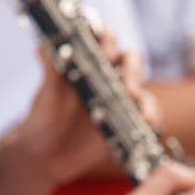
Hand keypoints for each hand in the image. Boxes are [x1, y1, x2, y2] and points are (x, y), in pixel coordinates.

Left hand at [0, 32, 156, 194]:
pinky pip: (148, 116)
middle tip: (127, 89)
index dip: (108, 38)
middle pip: (131, 60)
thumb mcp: (46, 94)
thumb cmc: (43, 119)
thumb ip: (50, 69)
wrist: (47, 156)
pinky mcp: (128, 123)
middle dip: (133, 70)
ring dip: (145, 98)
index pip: (104, 38)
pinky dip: (152, 118)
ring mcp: (120, 100)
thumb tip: (43, 46)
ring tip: (140, 113)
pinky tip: (148, 124)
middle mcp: (107, 76)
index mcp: (87, 61)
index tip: (105, 52)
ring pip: (142, 89)